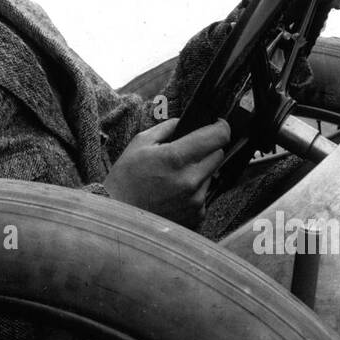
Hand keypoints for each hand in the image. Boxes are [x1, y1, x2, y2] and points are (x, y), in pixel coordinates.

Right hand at [102, 117, 232, 227]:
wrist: (119, 217)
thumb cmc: (125, 180)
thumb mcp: (139, 144)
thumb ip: (166, 128)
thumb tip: (183, 122)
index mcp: (176, 158)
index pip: (217, 137)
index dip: (220, 127)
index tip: (218, 124)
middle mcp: (190, 180)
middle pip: (218, 155)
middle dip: (206, 150)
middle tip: (186, 153)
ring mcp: (195, 201)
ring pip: (211, 176)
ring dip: (199, 172)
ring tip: (174, 178)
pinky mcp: (196, 216)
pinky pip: (204, 196)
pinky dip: (194, 192)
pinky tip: (173, 195)